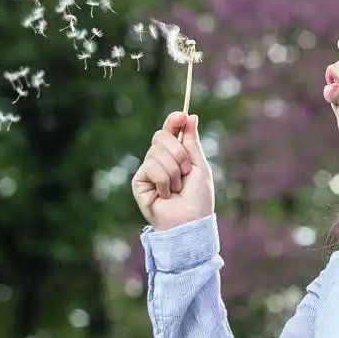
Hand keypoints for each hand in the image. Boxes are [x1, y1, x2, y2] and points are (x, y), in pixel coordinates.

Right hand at [131, 112, 214, 231]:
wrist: (190, 222)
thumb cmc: (199, 198)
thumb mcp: (199, 165)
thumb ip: (192, 141)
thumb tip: (190, 115)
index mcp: (175, 154)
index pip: (170, 130)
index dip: (173, 121)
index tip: (181, 115)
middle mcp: (160, 159)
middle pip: (161, 136)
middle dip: (179, 153)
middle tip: (186, 172)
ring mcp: (148, 170)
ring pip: (157, 152)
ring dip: (173, 172)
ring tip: (176, 188)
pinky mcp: (139, 181)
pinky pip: (150, 166)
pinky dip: (164, 180)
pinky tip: (165, 194)